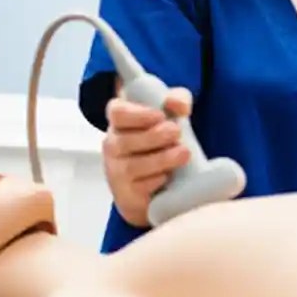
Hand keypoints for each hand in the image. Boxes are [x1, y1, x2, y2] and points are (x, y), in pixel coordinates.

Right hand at [102, 87, 192, 227]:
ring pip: (131, 166)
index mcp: (120, 122)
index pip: (117, 112)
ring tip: (183, 153)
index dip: (138, 114)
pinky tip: (169, 175)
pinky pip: (139, 188)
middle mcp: (113, 146)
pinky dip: (156, 180)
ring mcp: (116, 172)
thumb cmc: (160, 141)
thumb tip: (179, 105)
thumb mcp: (171, 115)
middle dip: (153, 136)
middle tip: (176, 132)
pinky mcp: (126, 195)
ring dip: (160, 159)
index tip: (160, 115)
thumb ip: (176, 101)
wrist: (158, 185)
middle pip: (124, 140)